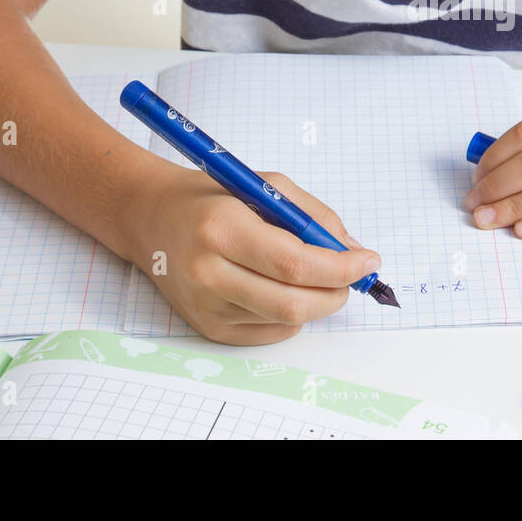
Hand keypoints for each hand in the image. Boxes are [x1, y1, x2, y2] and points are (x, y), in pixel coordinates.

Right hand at [128, 164, 382, 343]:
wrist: (153, 219)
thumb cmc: (213, 198)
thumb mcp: (266, 187)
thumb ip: (313, 217)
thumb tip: (354, 251)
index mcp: (222, 229)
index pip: (294, 264)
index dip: (340, 268)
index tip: (368, 261)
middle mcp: (208, 273)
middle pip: (293, 303)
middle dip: (336, 292)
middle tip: (352, 276)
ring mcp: (206, 306)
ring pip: (285, 321)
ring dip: (317, 302)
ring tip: (317, 276)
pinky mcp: (208, 328)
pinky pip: (269, 333)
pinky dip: (292, 316)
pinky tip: (285, 289)